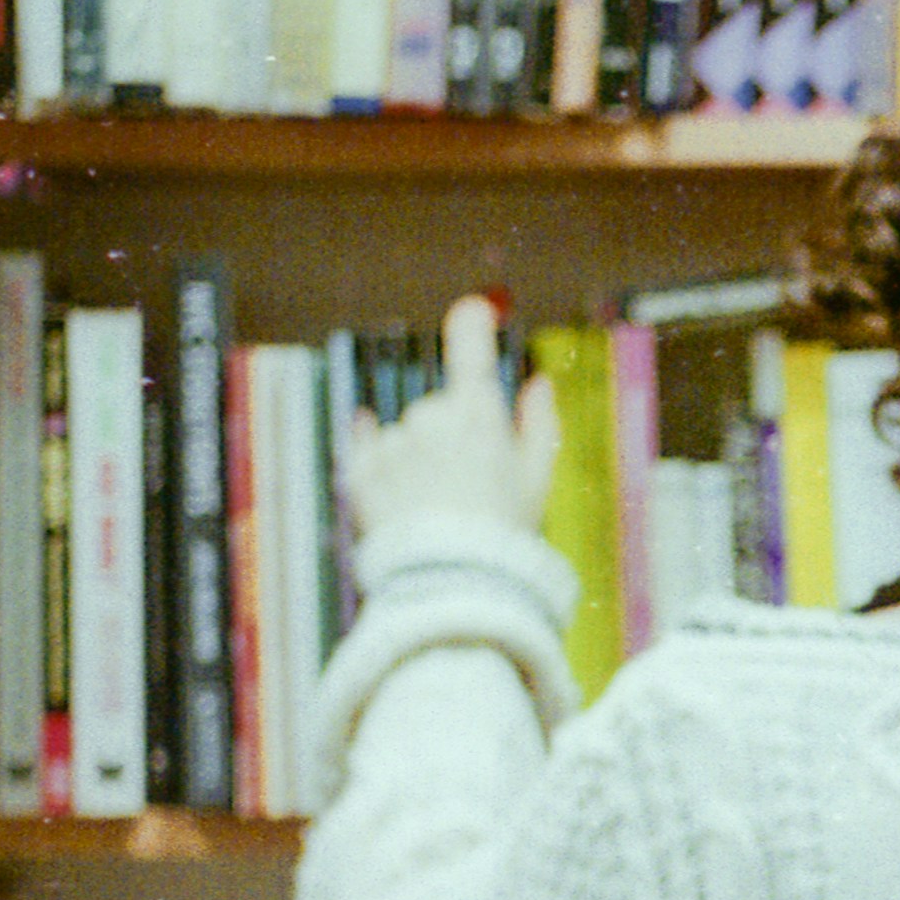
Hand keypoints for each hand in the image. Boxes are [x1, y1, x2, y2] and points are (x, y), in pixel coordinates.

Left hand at [340, 295, 561, 545]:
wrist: (454, 586)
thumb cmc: (505, 535)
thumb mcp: (538, 479)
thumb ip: (538, 422)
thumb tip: (538, 382)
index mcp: (478, 414)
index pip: (470, 345)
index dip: (472, 324)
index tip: (473, 314)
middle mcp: (430, 419)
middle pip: (438, 408)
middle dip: (450, 436)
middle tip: (469, 484)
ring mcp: (393, 444)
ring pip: (405, 436)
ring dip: (417, 458)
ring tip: (437, 506)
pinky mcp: (361, 471)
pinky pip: (369, 451)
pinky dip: (382, 465)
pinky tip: (403, 497)